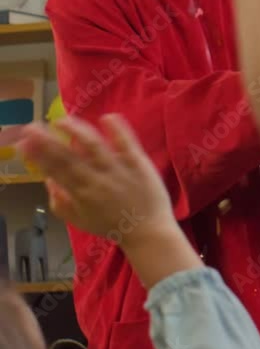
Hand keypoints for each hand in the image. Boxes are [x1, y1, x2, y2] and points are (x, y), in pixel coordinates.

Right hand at [16, 115, 174, 248]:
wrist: (147, 231)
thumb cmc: (112, 225)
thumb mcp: (80, 221)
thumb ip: (61, 203)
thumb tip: (47, 180)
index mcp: (80, 194)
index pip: (54, 171)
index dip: (37, 156)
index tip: (23, 142)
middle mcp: (96, 180)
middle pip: (67, 158)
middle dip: (47, 142)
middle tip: (31, 127)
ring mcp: (117, 170)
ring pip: (94, 147)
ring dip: (76, 131)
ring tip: (62, 121)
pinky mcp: (138, 163)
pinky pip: (126, 143)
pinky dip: (117, 129)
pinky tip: (107, 116)